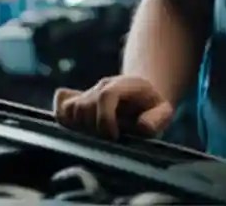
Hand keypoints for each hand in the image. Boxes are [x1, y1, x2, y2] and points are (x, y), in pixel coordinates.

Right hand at [53, 76, 174, 140]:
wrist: (142, 96)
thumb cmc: (153, 108)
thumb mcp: (164, 112)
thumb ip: (157, 119)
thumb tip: (141, 128)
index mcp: (124, 85)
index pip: (106, 96)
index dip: (106, 119)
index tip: (114, 137)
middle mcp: (102, 86)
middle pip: (85, 106)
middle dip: (94, 128)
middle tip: (109, 139)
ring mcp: (88, 93)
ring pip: (71, 110)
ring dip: (82, 128)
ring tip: (99, 136)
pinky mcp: (77, 102)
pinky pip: (61, 110)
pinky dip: (65, 123)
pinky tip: (80, 132)